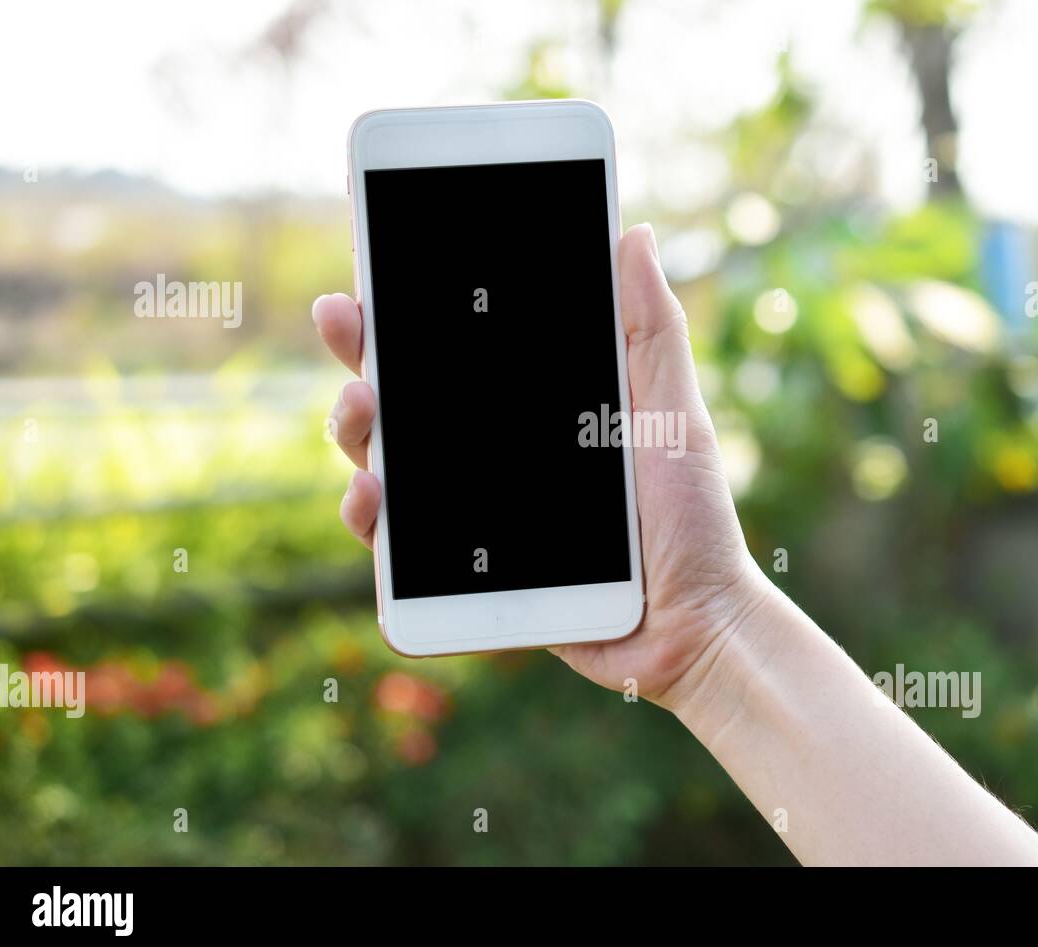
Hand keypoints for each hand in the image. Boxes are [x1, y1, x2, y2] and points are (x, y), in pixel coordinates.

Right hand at [311, 223, 772, 710]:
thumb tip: (637, 233)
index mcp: (537, 404)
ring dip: (355, 426)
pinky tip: (371, 493)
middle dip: (364, 351)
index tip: (376, 261)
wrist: (694, 623)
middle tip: (343, 319)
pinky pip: (398, 544)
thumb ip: (651, 331)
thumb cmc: (693, 517)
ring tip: (361, 407)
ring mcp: (475, 509)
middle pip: (410, 393)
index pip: (462, 344)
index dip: (413, 305)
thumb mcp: (674, 413)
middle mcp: (497, 450)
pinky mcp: (463, 571)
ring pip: (388, 459)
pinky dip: (369, 515)